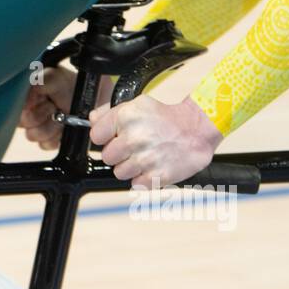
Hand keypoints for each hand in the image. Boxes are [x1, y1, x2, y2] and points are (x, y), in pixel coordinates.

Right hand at [19, 67, 113, 149]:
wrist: (93, 98)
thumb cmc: (73, 84)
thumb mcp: (54, 77)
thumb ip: (38, 82)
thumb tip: (26, 95)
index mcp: (27, 95)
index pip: (13, 105)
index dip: (26, 104)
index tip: (38, 98)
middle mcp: (30, 111)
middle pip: (22, 122)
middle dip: (40, 114)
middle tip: (53, 105)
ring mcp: (39, 127)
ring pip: (32, 135)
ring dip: (49, 125)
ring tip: (60, 115)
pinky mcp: (49, 140)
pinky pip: (45, 145)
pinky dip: (56, 136)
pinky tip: (63, 127)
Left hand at [89, 94, 222, 188]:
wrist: (197, 129)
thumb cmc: (167, 117)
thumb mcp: (138, 104)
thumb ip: (110, 113)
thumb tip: (91, 120)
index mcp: (125, 117)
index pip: (96, 136)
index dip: (105, 138)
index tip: (115, 137)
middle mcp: (133, 138)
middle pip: (107, 157)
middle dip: (118, 153)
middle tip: (134, 147)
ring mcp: (145, 159)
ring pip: (119, 172)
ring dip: (131, 167)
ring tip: (146, 155)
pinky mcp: (157, 176)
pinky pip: (136, 184)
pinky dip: (143, 178)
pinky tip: (153, 165)